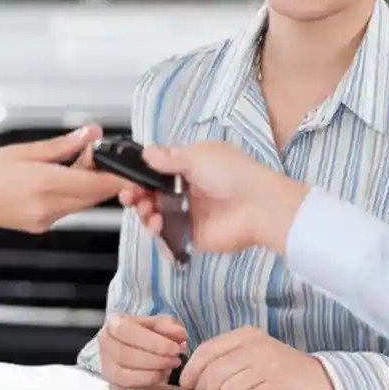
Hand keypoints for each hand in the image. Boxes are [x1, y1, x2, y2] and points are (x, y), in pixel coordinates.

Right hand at [0, 125, 134, 239]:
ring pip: (84, 202)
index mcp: (45, 184)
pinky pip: (68, 208)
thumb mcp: (22, 150)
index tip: (132, 165)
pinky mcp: (39, 225)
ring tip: (74, 161)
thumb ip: (62, 145)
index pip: (99, 185)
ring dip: (89, 183)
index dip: (121, 177)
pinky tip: (60, 176)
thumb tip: (91, 134)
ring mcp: (44, 220)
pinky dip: (73, 192)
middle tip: (96, 152)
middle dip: (105, 176)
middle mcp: (48, 207)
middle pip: (96, 196)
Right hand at [98, 313, 187, 388]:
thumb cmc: (147, 335)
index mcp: (114, 324)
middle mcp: (106, 344)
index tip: (174, 348)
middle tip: (175, 359)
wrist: (138, 350)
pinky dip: (144, 383)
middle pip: (124, 354)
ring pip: (123, 374)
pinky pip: (125, 386)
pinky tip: (160, 377)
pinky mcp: (112, 383)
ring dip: (151, 372)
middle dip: (154, 359)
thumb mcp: (159, 325)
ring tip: (169, 367)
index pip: (126, 331)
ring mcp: (107, 365)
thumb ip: (169, 327)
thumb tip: (180, 334)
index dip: (152, 341)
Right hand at [117, 141, 308, 254]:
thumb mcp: (199, 155)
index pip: (159, 171)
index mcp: (192, 166)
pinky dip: (157, 234)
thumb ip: (170, 157)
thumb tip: (149, 152)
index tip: (129, 178)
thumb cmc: (235, 175)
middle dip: (137, 195)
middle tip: (132, 197)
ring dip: (145, 213)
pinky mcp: (193, 235)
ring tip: (147, 212)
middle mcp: (189, 190)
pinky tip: (156, 226)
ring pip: (156, 215)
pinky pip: (168, 237)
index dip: (142, 176)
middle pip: (153, 194)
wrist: (259, 207)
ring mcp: (190, 213)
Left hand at [179, 326, 330, 389]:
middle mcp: (256, 347)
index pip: (206, 349)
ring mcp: (267, 366)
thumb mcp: (254, 354)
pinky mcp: (275, 385)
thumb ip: (227, 358)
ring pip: (226, 388)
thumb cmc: (281, 368)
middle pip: (213, 373)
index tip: (186, 384)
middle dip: (204, 389)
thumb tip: (194, 375)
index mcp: (247, 335)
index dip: (191, 370)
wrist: (321, 378)